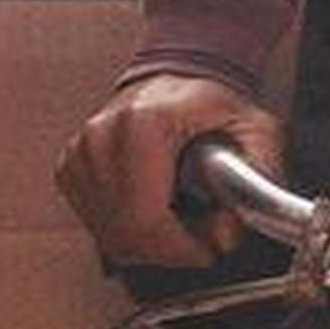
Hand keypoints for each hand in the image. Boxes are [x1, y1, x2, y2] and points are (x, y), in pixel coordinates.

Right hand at [58, 69, 281, 267]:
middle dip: (170, 251)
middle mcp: (102, 138)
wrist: (175, 78)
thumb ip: (259, 177)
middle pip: (126, 235)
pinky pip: (97, 224)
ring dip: (150, 244)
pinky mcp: (69, 168)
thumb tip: (229, 231)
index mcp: (141, 125)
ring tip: (182, 221)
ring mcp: (80, 154)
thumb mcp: (257, 129)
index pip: (147, 220)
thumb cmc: (210, 103)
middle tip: (200, 238)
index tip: (208, 247)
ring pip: (109, 236)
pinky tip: (154, 211)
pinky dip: (127, 230)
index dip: (182, 248)